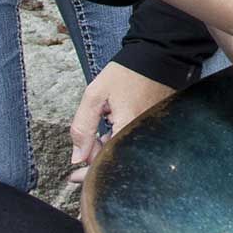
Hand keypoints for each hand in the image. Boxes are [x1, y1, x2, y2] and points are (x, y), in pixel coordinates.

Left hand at [65, 61, 175, 190]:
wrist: (158, 55)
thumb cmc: (128, 71)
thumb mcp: (95, 94)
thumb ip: (83, 127)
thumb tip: (78, 158)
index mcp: (128, 128)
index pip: (105, 161)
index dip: (88, 172)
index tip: (74, 177)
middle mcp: (143, 134)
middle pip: (116, 159)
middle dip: (96, 160)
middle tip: (81, 158)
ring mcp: (151, 131)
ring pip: (124, 151)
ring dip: (107, 149)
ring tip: (97, 134)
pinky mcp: (155, 127)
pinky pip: (134, 141)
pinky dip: (119, 140)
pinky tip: (111, 129)